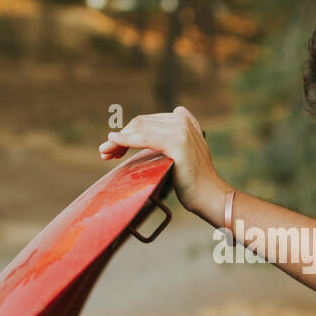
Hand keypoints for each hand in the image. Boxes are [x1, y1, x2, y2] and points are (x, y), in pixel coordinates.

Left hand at [99, 106, 228, 216]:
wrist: (209, 195)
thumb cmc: (193, 181)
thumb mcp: (181, 153)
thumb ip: (167, 141)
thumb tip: (140, 138)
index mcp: (184, 119)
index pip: (147, 120)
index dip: (128, 131)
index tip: (115, 146)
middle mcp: (182, 121)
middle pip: (141, 123)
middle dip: (121, 136)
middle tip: (105, 151)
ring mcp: (181, 130)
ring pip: (140, 129)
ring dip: (118, 140)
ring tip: (105, 151)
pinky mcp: (177, 142)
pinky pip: (144, 138)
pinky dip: (126, 140)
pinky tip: (113, 142)